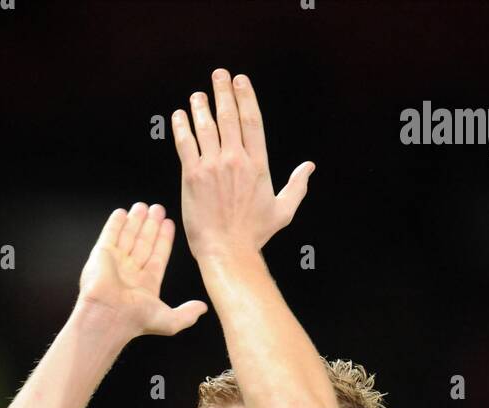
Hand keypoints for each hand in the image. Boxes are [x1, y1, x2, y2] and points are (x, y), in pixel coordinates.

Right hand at [78, 202, 207, 336]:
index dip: (164, 240)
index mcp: (146, 284)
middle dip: (151, 226)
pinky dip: (115, 223)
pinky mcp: (101, 254)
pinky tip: (122, 213)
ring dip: (136, 221)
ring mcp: (116, 262)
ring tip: (143, 206)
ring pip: (129, 236)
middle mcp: (131, 272)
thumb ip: (187, 314)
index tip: (169, 224)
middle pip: (144, 242)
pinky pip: (110, 234)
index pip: (158, 255)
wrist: (109, 316)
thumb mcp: (170, 321)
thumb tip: (203, 309)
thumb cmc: (135, 321)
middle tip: (158, 209)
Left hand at [172, 70, 314, 260]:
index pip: (252, 121)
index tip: (241, 82)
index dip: (246, 97)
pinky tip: (179, 115)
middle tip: (219, 75)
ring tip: (198, 95)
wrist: (227, 251)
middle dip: (224, 92)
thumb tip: (309, 168)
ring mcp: (212, 166)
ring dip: (201, 106)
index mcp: (258, 165)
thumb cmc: (253, 235)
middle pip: (229, 116)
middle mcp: (235, 160)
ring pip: (206, 126)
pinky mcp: (192, 176)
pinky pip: (185, 143)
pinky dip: (181, 126)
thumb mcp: (282, 211)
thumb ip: (297, 186)